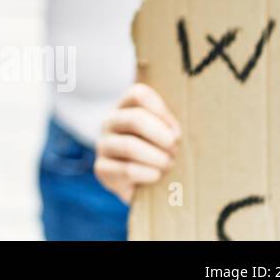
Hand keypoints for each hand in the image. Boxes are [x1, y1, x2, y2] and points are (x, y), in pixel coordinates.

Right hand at [94, 82, 180, 203]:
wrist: (143, 185)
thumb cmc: (159, 153)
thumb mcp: (165, 133)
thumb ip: (170, 124)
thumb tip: (177, 133)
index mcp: (125, 107)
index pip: (139, 94)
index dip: (162, 112)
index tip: (176, 131)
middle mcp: (110, 122)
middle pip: (135, 118)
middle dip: (162, 136)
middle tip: (174, 149)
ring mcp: (103, 145)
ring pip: (130, 146)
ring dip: (157, 158)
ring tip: (168, 164)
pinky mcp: (101, 169)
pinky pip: (127, 170)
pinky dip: (149, 174)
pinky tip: (156, 176)